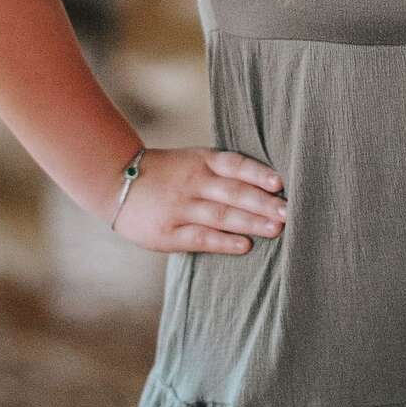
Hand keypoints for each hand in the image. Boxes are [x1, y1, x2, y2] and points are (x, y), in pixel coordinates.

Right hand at [109, 146, 286, 254]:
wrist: (115, 181)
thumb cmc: (167, 173)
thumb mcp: (192, 161)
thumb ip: (223, 171)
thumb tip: (270, 184)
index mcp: (201, 161)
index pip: (234, 165)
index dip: (257, 173)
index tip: (280, 183)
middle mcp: (192, 183)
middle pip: (233, 192)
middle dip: (264, 203)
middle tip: (290, 212)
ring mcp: (180, 208)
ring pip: (221, 216)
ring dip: (251, 222)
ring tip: (277, 229)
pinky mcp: (168, 233)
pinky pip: (200, 238)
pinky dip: (224, 242)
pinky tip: (245, 245)